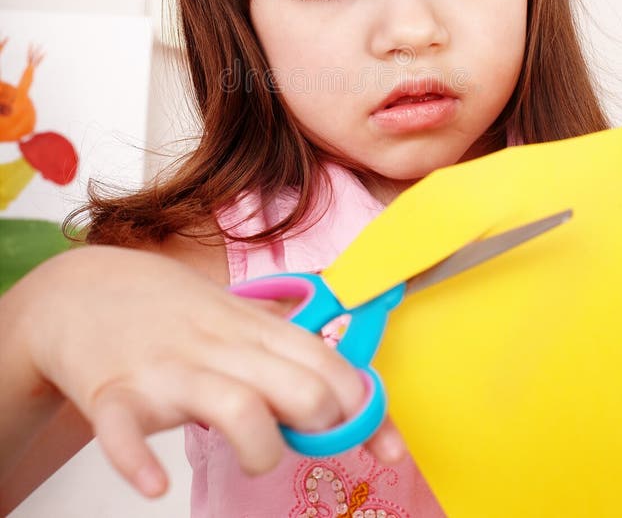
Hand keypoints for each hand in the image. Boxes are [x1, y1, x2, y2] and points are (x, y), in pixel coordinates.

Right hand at [3, 246, 405, 496]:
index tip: (383, 444)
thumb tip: (355, 389)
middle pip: (298, 387)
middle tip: (305, 435)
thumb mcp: (238, 318)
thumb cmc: (175, 311)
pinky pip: (124, 432)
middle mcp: (219, 346)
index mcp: (253, 329)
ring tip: (253, 454)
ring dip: (260, 448)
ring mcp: (167, 369)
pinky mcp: (113, 393)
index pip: (328, 365)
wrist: (85, 291)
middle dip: (322, 425)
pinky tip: (153, 484)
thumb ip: (289, 351)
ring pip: (235, 407)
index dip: (364, 408)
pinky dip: (139, 462)